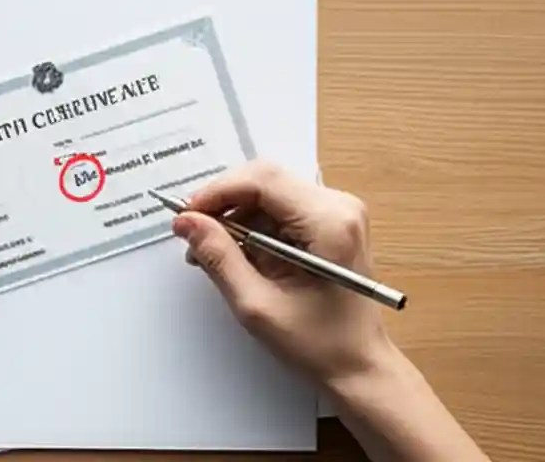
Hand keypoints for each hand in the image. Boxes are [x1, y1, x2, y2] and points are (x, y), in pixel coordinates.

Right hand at [172, 161, 391, 386]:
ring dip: (235, 215)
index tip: (186, 215)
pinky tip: (237, 252)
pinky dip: (253, 224)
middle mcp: (339, 207)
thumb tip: (187, 222)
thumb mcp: (257, 304)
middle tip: (193, 234)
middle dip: (223, 203)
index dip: (217, 192)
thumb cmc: (319, 344)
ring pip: (269, 191)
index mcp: (329, 223)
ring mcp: (338, 211)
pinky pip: (281, 207)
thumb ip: (219, 257)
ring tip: (212, 252)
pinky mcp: (331, 221)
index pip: (262, 181)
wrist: (359, 364)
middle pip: (265, 180)